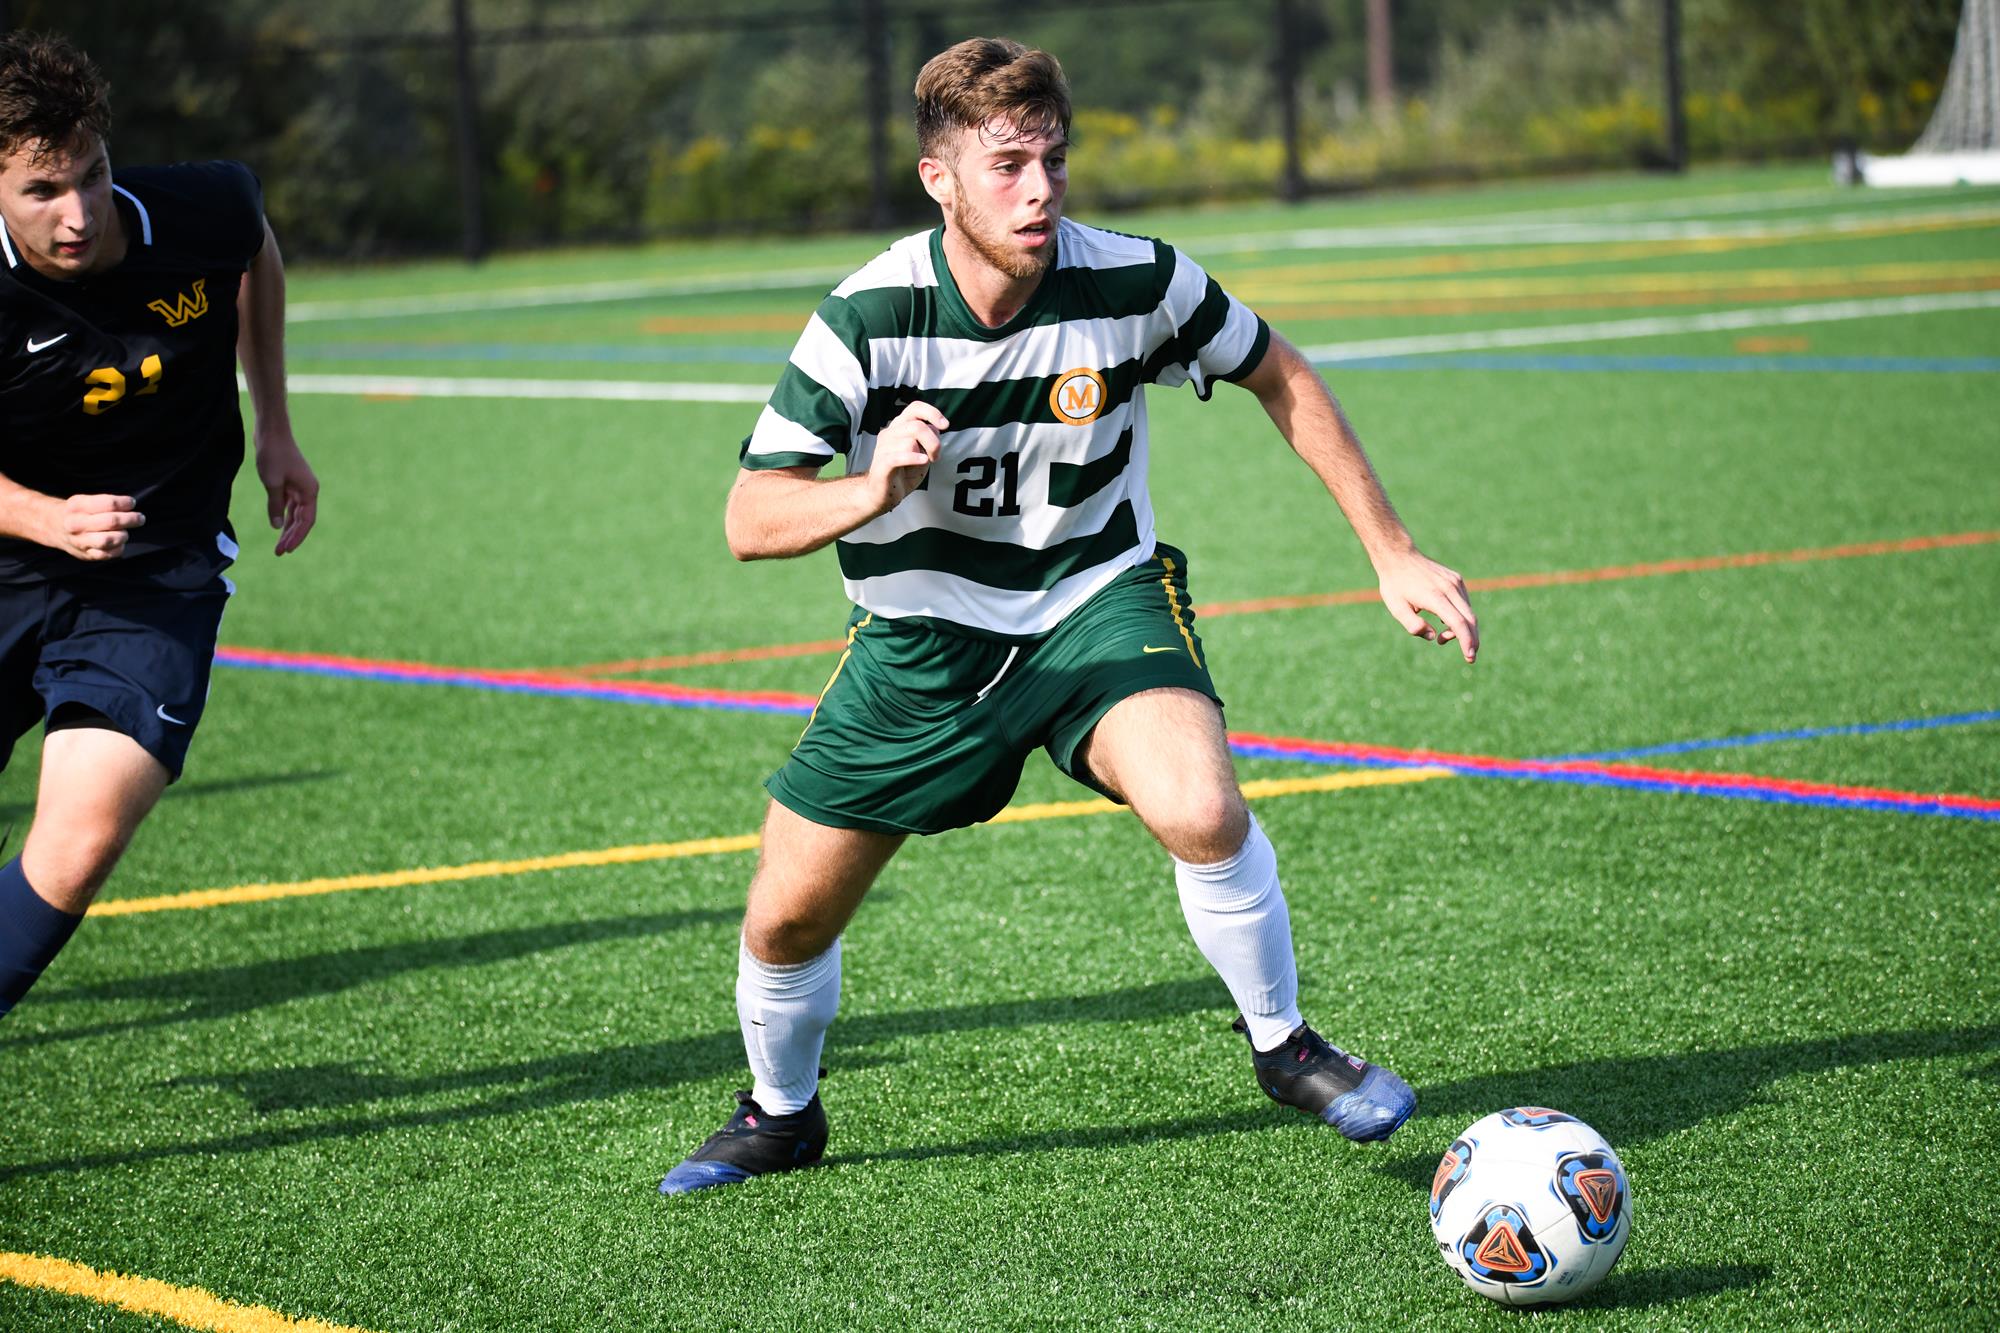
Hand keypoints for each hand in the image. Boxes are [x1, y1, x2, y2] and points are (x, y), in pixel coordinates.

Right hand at [48, 493, 143, 560]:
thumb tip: (130, 506)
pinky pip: (107, 554)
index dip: (125, 503)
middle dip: (131, 519)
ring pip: (109, 540)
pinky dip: (118, 548)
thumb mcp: (83, 500)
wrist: (51, 526)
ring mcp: (79, 540)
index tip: (132, 503)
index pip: (108, 504)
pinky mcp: (85, 554)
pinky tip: (119, 543)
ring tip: (125, 532)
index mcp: (77, 506)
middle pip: (111, 522)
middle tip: (140, 518)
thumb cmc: (75, 512)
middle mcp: (76, 523)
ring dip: (123, 535)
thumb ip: (104, 503)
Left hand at [255, 428, 318, 554]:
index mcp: (310, 491)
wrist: (272, 432)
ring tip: (278, 544)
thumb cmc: (274, 455)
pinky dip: (284, 516)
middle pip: (302, 520)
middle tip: (279, 552)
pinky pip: (289, 505)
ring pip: (296, 514)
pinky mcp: (290, 483)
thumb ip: (275, 505)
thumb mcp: (272, 483)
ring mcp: (299, 487)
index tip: (286, 550)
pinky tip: (278, 526)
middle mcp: (308, 491)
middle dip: (291, 536)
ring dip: (287, 529)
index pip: (306, 521)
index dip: (297, 537)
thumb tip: (276, 527)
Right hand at [869, 400, 946, 513]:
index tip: (945, 425)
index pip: (915, 408)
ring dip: (924, 454)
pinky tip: (922, 461)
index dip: (932, 413)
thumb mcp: (922, 453)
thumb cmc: (903, 472)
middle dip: (933, 442)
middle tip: (936, 456)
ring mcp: (883, 448)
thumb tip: (936, 427)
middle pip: (917, 426)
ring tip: (923, 463)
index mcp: (899, 427)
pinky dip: (913, 458)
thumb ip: (928, 439)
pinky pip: (899, 456)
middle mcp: (889, 433)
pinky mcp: (881, 464)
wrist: (883, 494)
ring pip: (910, 442)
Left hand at [1376, 549, 1478, 662]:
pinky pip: (1464, 602)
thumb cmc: (1395, 585)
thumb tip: (1433, 636)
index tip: (1469, 657)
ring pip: (1469, 611)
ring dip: (1463, 629)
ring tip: (1442, 637)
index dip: (1466, 641)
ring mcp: (1455, 582)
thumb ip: (1414, 625)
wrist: (1398, 556)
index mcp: (1435, 597)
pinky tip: (1445, 622)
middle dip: (1472, 640)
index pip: (1458, 623)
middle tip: (1468, 657)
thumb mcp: (1397, 609)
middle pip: (1470, 619)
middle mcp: (1450, 588)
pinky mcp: (1456, 579)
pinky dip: (1461, 617)